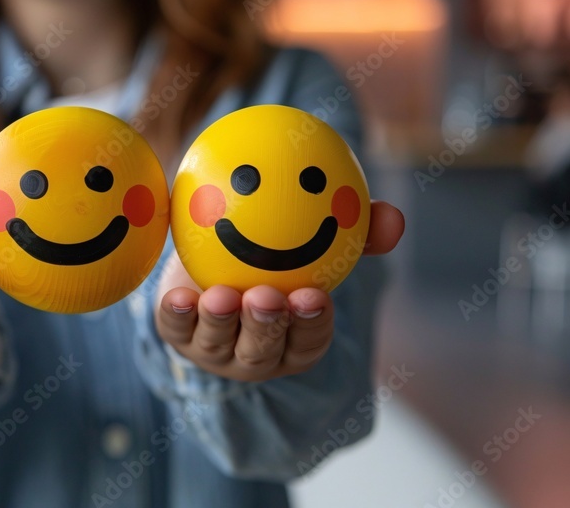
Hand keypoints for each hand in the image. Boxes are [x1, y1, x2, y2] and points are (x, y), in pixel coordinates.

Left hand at [155, 200, 404, 381]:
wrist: (209, 255)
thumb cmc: (276, 249)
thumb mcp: (314, 237)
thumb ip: (355, 230)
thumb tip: (394, 218)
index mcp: (295, 339)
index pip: (309, 340)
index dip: (312, 324)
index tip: (314, 296)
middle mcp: (257, 352)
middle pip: (263, 348)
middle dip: (266, 327)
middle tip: (267, 296)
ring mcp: (215, 349)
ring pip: (218, 343)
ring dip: (219, 320)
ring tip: (220, 295)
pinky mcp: (177, 336)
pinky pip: (175, 329)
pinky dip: (176, 315)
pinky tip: (176, 296)